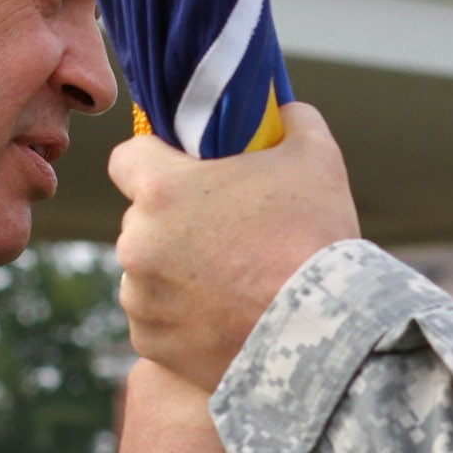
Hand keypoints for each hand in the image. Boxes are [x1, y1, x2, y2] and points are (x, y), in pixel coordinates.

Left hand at [109, 102, 360, 389]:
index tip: (184, 173)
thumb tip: (285, 110)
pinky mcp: (150, 342)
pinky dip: (180, 318)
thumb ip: (293, 121)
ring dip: (174, 272)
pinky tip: (222, 316)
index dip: (156, 161)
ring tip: (229, 282)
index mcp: (162, 189)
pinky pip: (156, 319)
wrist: (325, 334)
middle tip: (225, 233)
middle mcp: (138, 242)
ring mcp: (140, 296)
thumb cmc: (317, 240)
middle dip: (175, 222)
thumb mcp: (316, 158)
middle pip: (143, 219)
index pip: (127, 159)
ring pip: (147, 271)